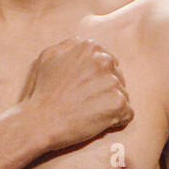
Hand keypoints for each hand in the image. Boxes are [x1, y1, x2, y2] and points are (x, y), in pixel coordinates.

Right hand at [18, 37, 133, 152]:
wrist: (40, 121)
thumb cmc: (41, 92)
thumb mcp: (49, 57)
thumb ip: (70, 46)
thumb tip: (84, 45)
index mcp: (90, 47)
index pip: (108, 62)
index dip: (97, 79)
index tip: (84, 90)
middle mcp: (104, 61)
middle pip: (117, 77)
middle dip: (105, 91)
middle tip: (86, 103)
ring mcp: (113, 82)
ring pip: (122, 95)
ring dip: (109, 105)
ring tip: (89, 113)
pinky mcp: (117, 104)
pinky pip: (128, 113)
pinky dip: (117, 120)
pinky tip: (99, 123)